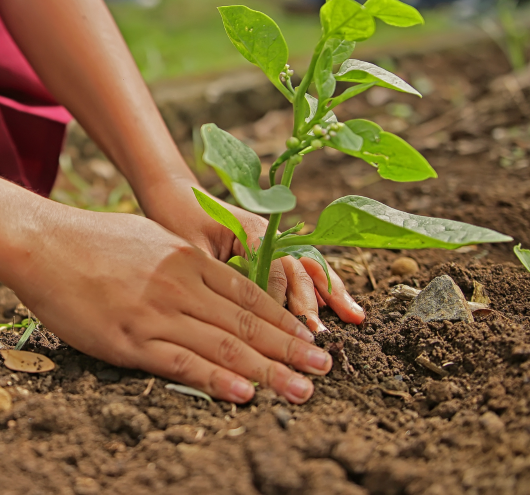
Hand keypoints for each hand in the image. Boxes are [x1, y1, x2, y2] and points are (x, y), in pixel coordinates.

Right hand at [7, 208, 333, 403]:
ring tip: (301, 389)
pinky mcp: (129, 339)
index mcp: (187, 259)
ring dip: (268, 370)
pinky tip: (245, 394)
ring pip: (223, 346)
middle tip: (324, 368)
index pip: (248, 295)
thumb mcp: (149, 238)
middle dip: (290, 348)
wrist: (42, 243)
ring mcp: (156, 313)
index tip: (310, 338)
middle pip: (246, 323)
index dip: (284, 320)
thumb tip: (211, 277)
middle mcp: (180, 285)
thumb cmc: (92, 240)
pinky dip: (216, 380)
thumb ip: (183, 260)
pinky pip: (181, 363)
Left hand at [136, 175, 365, 332]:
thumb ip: (215, 274)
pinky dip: (321, 286)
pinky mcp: (271, 248)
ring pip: (308, 267)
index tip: (285, 330)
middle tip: (320, 335)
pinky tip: (340, 306)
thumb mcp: (191, 248)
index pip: (275, 270)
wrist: (174, 194)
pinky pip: (301, 268)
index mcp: (251, 230)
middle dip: (312, 303)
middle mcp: (269, 233)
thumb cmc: (176, 219)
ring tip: (355, 318)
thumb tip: (233, 311)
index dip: (280, 301)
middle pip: (298, 269)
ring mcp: (274, 240)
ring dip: (331, 293)